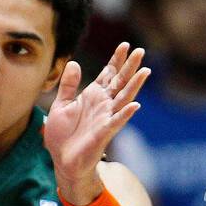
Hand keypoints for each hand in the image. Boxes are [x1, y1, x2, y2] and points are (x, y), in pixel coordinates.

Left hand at [44, 43, 150, 200]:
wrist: (62, 161)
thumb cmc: (62, 136)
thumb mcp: (60, 106)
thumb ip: (68, 85)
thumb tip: (73, 62)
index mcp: (93, 96)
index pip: (108, 74)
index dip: (116, 60)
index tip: (124, 45)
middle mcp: (103, 105)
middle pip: (120, 82)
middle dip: (129, 67)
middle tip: (140, 51)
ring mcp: (106, 118)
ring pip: (124, 99)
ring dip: (134, 86)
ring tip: (145, 71)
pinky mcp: (104, 133)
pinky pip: (117, 122)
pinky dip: (125, 114)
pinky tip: (135, 106)